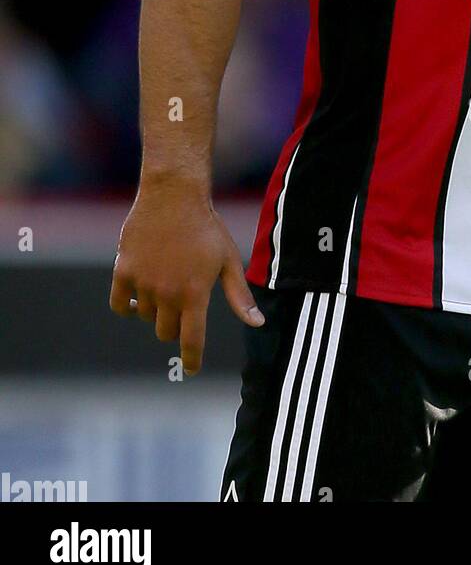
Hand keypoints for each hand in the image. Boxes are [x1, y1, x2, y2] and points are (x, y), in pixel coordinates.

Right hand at [109, 181, 264, 374]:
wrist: (174, 195)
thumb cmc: (207, 227)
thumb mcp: (229, 260)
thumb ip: (239, 296)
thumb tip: (257, 324)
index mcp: (195, 294)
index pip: (191, 341)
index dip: (192, 359)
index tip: (192, 369)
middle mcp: (167, 293)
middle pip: (165, 331)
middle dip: (174, 326)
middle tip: (181, 305)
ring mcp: (143, 283)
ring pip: (145, 316)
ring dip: (154, 310)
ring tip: (165, 284)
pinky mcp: (123, 270)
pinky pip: (119, 303)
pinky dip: (126, 306)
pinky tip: (136, 298)